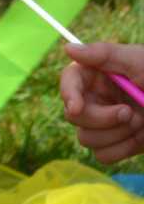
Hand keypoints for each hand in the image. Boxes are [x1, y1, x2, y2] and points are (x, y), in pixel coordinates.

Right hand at [62, 42, 143, 162]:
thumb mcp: (138, 60)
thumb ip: (103, 53)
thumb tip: (67, 48)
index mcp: (97, 75)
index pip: (69, 81)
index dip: (67, 94)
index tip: (76, 108)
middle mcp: (96, 99)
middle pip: (74, 116)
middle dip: (102, 118)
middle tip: (129, 113)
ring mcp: (106, 123)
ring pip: (86, 138)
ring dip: (115, 134)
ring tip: (139, 122)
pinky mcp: (117, 144)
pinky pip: (103, 155)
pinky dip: (121, 149)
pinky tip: (139, 137)